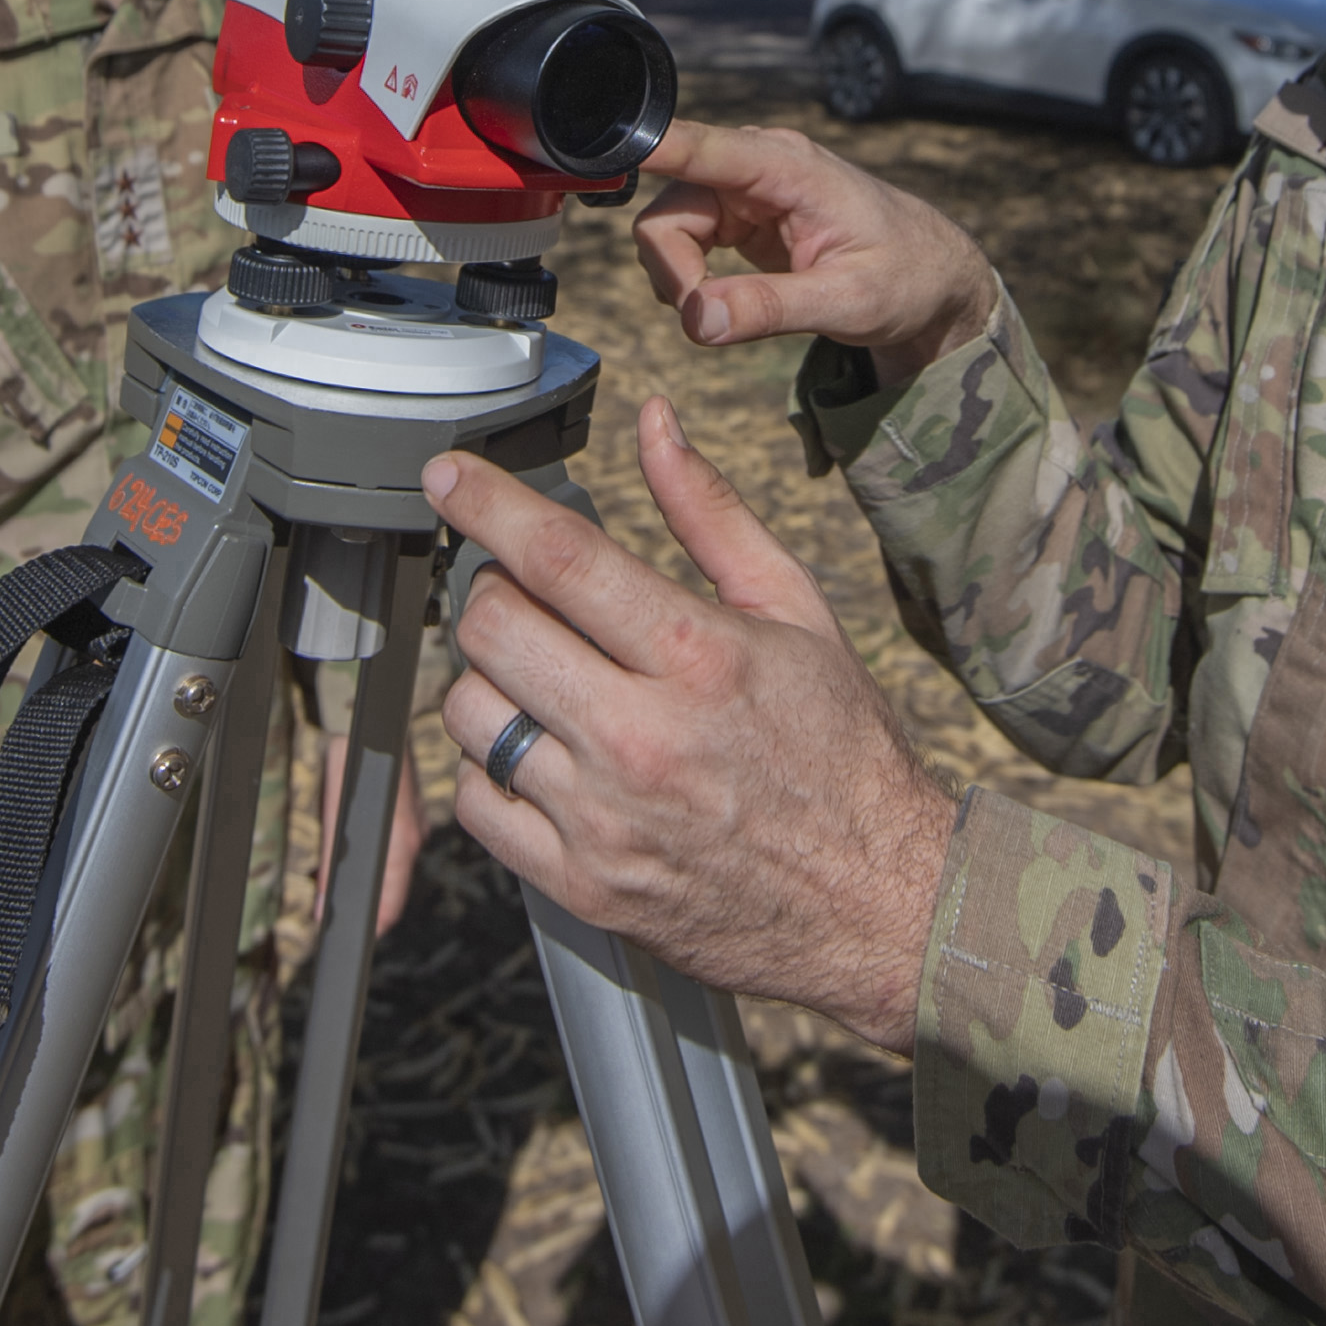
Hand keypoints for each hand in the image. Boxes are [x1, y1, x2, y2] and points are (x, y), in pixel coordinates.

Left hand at [318, 726, 425, 938]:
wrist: (364, 720)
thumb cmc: (348, 763)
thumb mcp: (332, 817)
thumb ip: (330, 864)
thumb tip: (323, 906)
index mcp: (399, 844)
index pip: (391, 906)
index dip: (371, 928)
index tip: (351, 938)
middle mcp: (413, 837)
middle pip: (393, 889)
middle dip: (369, 906)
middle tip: (338, 912)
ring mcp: (415, 823)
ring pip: (395, 867)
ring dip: (374, 881)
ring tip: (342, 883)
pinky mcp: (411, 811)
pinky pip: (398, 845)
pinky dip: (380, 856)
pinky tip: (360, 848)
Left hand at [429, 397, 959, 1052]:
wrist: (876, 902)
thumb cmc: (840, 749)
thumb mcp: (797, 611)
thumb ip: (712, 515)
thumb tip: (655, 424)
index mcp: (702, 656)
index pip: (560, 557)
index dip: (488, 502)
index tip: (449, 475)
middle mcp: (644, 737)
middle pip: (493, 630)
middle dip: (493, 593)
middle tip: (528, 598)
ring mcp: (604, 818)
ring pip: (470, 713)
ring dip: (489, 681)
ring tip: (546, 681)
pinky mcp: (581, 885)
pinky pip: (477, 803)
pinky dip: (492, 768)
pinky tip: (544, 755)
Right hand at [633, 122, 999, 385]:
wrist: (932, 278)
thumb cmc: (905, 278)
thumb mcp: (849, 302)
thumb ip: (772, 309)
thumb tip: (698, 320)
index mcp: (788, 167)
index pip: (703, 148)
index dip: (648, 147)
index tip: (598, 147)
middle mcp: (759, 165)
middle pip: (668, 207)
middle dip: (674, 270)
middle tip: (710, 321)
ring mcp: (746, 188)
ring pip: (668, 228)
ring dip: (681, 279)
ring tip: (731, 314)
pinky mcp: (740, 213)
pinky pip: (684, 241)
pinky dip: (691, 278)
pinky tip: (725, 300)